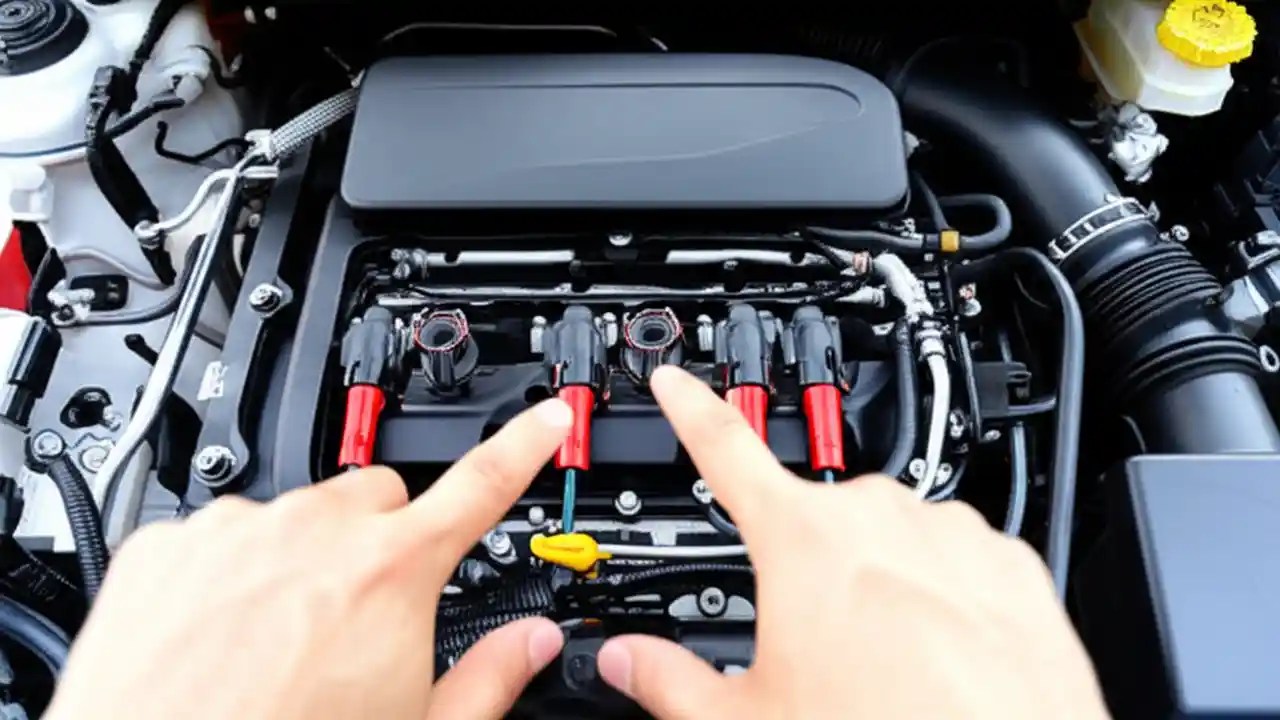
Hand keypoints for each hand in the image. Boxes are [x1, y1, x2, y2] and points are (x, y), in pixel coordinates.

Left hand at [45, 399, 574, 719]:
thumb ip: (489, 677)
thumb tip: (533, 644)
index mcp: (390, 571)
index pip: (483, 484)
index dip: (524, 444)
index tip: (547, 417)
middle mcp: (315, 530)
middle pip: (381, 496)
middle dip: (386, 536)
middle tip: (363, 611)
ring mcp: (235, 530)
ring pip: (297, 512)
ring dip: (303, 555)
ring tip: (279, 637)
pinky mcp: (168, 544)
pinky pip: (218, 535)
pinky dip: (228, 573)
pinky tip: (221, 637)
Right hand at [596, 366, 1108, 718]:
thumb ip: (671, 679)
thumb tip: (626, 660)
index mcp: (802, 540)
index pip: (724, 449)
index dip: (691, 409)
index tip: (677, 382)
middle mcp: (878, 516)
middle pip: (816, 520)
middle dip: (809, 570)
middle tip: (815, 648)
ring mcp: (950, 533)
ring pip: (890, 539)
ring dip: (879, 583)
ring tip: (887, 667)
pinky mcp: (1009, 562)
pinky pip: (956, 559)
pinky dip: (943, 596)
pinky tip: (940, 660)